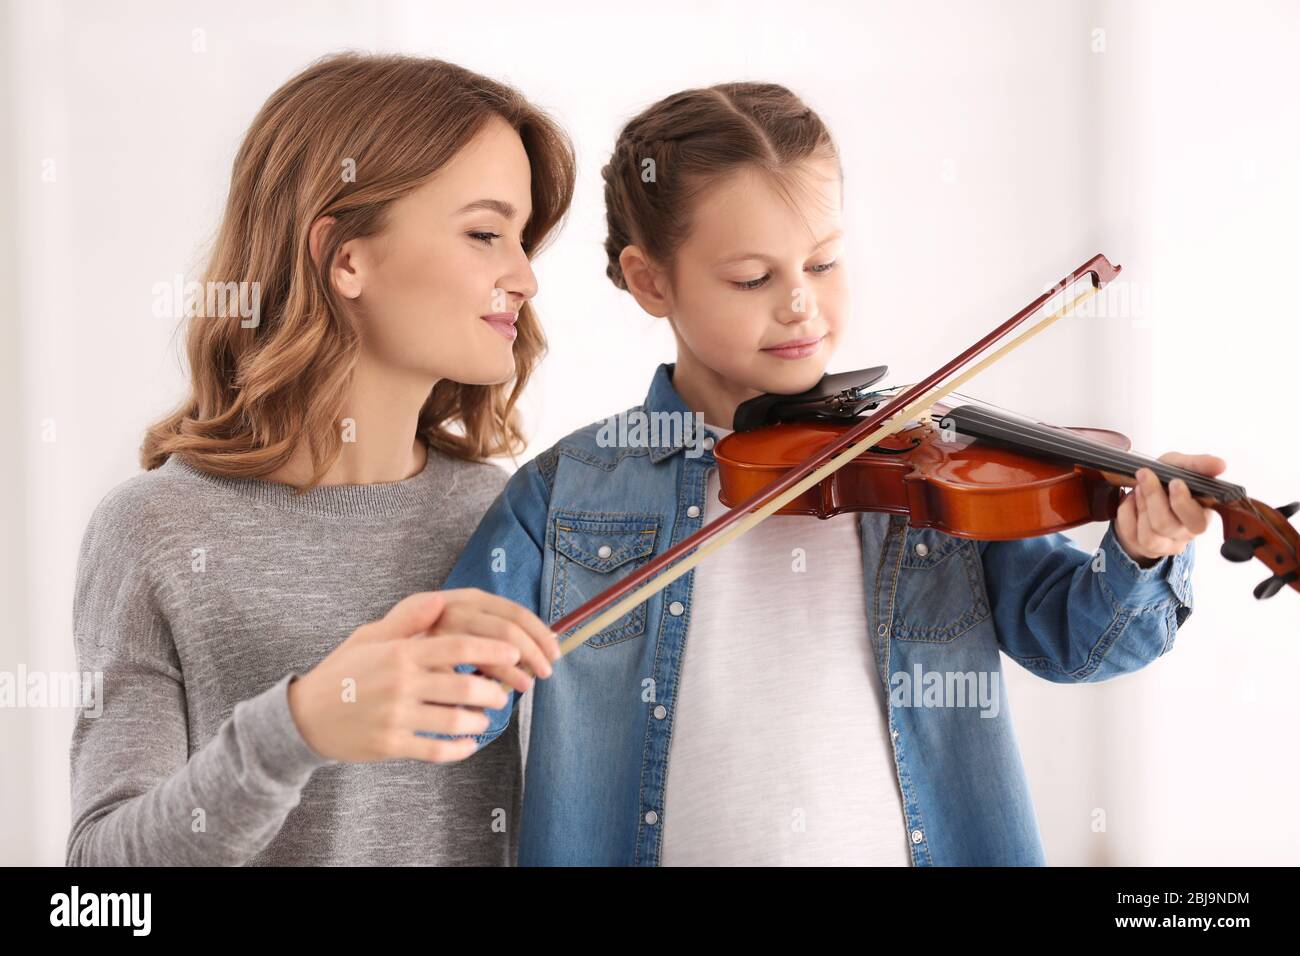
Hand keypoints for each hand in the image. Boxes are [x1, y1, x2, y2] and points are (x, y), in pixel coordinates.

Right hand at [287, 592, 539, 763]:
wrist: (305, 717)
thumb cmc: (344, 671)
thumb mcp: (370, 638)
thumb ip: (408, 621)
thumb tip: (440, 600)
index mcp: (400, 652)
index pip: (459, 646)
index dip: (493, 649)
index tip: (513, 654)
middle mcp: (400, 684)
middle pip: (465, 686)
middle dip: (494, 690)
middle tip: (503, 693)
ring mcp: (396, 717)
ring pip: (456, 721)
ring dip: (480, 720)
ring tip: (485, 717)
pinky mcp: (391, 746)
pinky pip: (437, 750)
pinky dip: (460, 748)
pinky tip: (469, 743)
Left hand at [1113, 452, 1226, 567]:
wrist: (1144, 491)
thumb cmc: (1168, 481)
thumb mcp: (1181, 467)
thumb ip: (1199, 465)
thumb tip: (1220, 464)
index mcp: (1201, 516)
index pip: (1197, 521)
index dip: (1183, 504)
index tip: (1174, 481)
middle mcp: (1184, 534)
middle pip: (1166, 525)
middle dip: (1153, 497)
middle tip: (1144, 474)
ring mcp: (1162, 544)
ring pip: (1148, 534)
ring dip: (1140, 504)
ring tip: (1138, 486)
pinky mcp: (1141, 546)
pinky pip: (1129, 532)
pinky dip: (1126, 512)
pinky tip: (1131, 500)